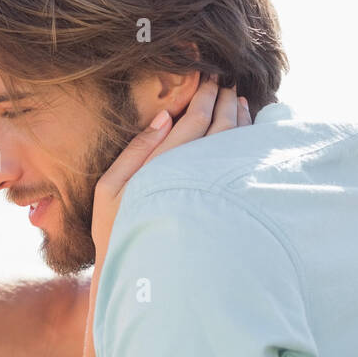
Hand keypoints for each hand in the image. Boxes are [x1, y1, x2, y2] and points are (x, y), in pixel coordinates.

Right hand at [91, 80, 251, 263]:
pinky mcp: (225, 207)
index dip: (204, 96)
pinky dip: (248, 143)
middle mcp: (194, 176)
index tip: (208, 78)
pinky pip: (244, 166)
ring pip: (236, 144)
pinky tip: (246, 132)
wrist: (140, 278)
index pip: (194, 121)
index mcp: (165, 167)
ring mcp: (213, 192)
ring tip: (238, 100)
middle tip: (225, 82)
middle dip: (225, 100)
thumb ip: (135, 151)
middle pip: (220, 127)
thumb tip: (163, 117)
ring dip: (240, 118)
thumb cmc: (117, 230)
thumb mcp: (109, 190)